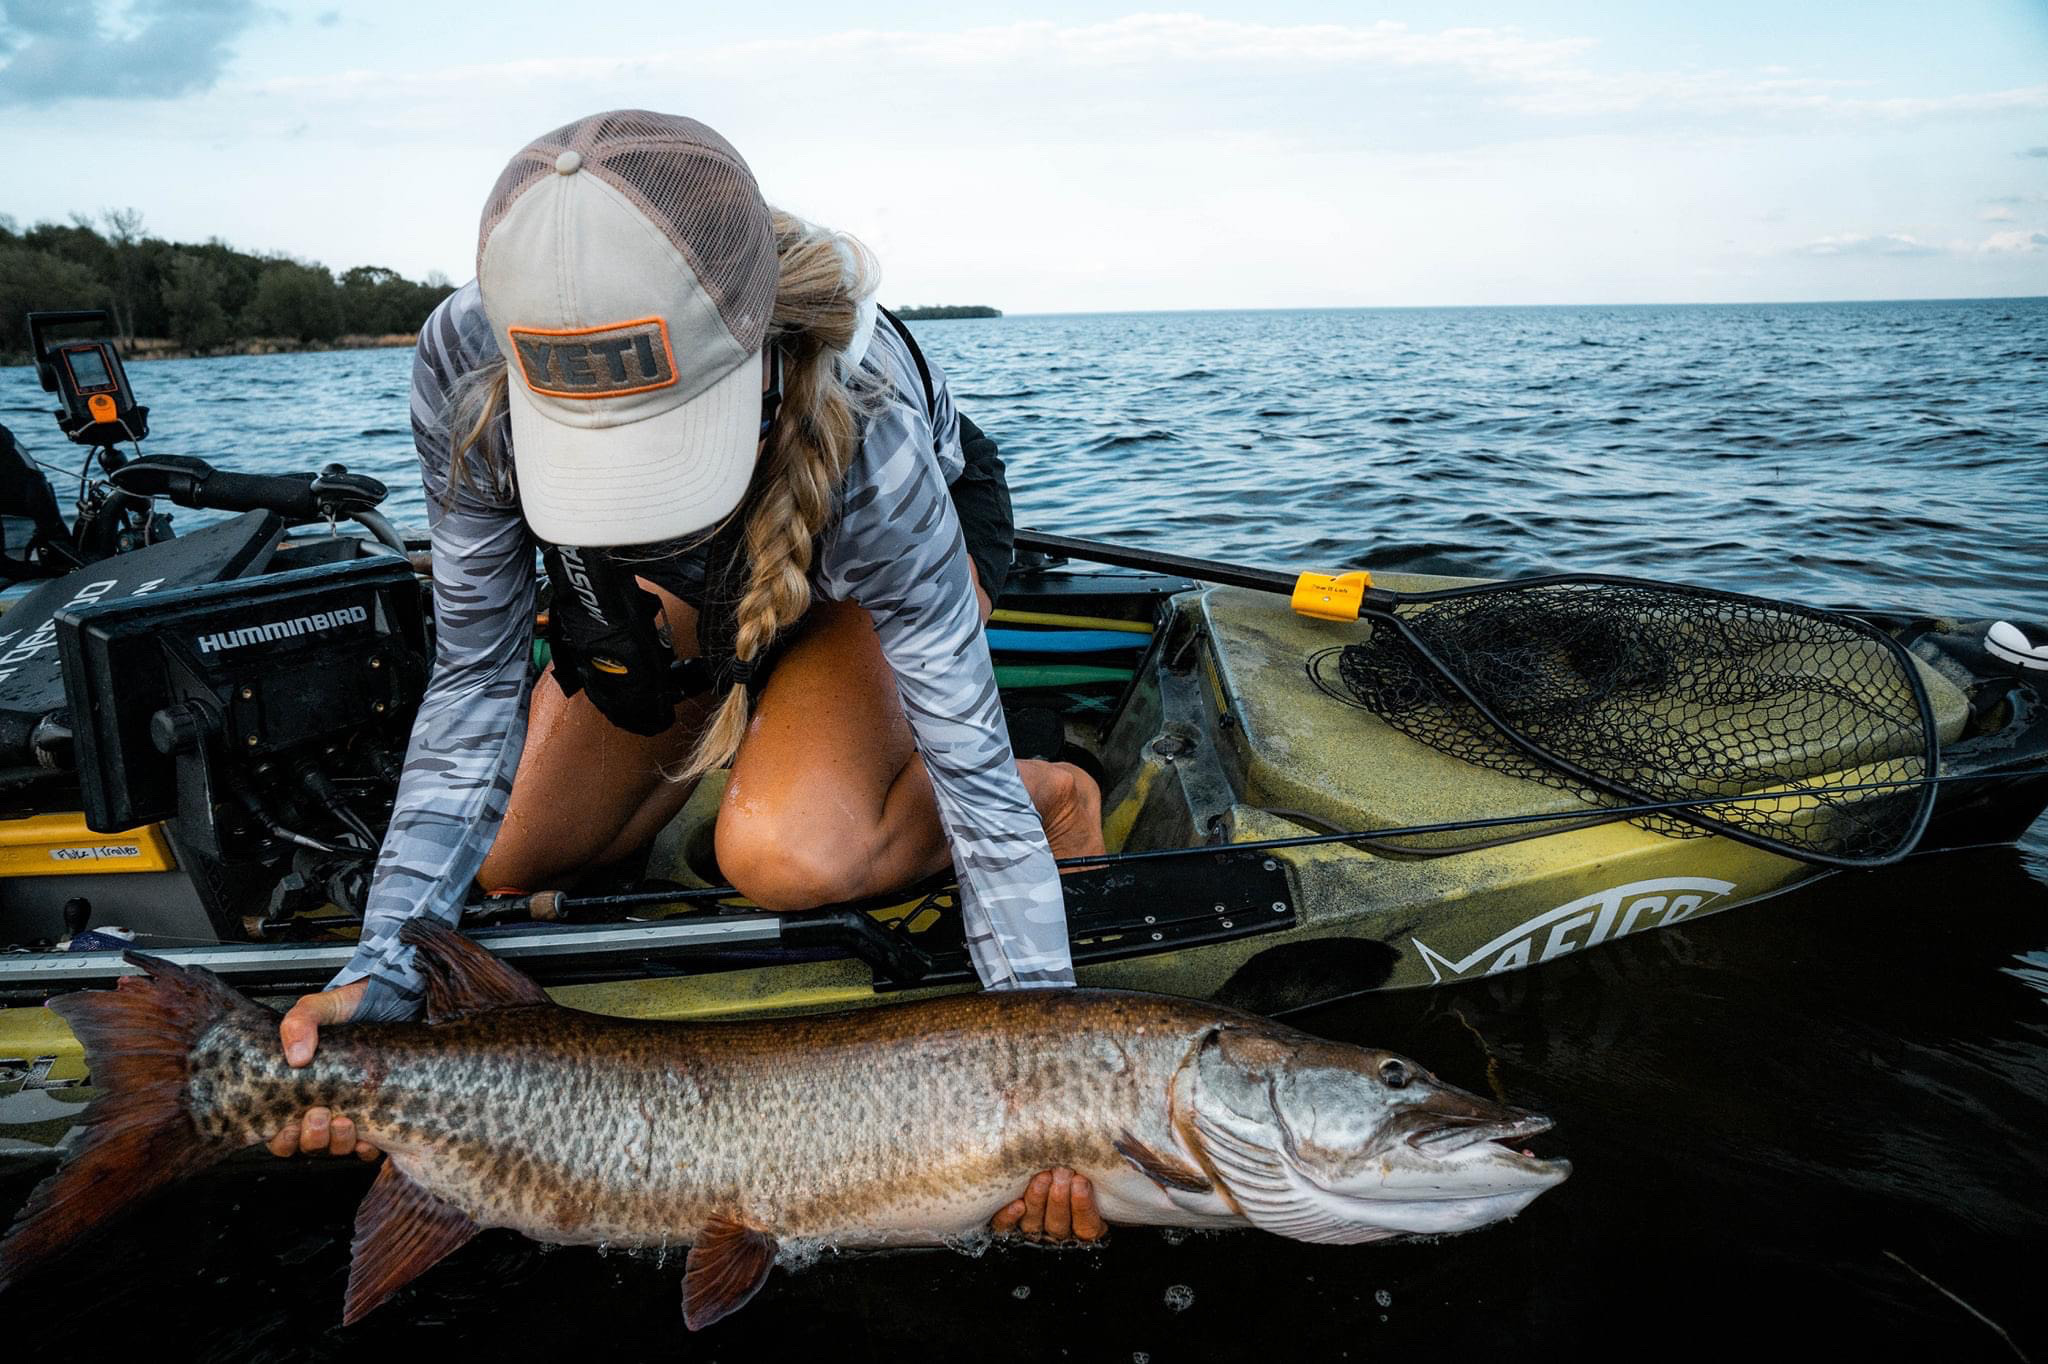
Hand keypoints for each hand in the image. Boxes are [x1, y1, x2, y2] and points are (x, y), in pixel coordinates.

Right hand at [265, 980, 380, 1160]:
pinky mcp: (378, 1114)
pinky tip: (369, 1135)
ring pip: (337, 1148)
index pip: (279, 1134)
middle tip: (320, 1115)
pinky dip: (366, 1147)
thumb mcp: (318, 1008)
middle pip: (307, 1146)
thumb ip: (299, 1023)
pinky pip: (368, 1148)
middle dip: (312, 1139)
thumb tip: (297, 1057)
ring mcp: (350, 1113)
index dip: (281, 1138)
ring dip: (339, 1142)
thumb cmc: (347, 1009)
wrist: (390, 1002)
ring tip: (345, 1120)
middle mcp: (322, 1108)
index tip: (288, 1124)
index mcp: (297, 1092)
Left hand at [992, 1167, 1106, 1243]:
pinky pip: (1005, 1228)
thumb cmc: (1076, 1176)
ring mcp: (1032, 1230)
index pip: (1086, 1226)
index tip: (1081, 1182)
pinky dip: (1009, 1217)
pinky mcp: (1008, 1226)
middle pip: (1058, 1225)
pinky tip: (1016, 1204)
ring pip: (1033, 1224)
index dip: (1083, 1206)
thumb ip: (1091, 1173)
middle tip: (1062, 1172)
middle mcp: (1057, 1233)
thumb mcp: (1092, 1180)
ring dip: (1038, 1200)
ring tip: (1042, 1177)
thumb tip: (1083, 1150)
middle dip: (1059, 1198)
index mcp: (1083, 1228)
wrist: (1047, 1177)